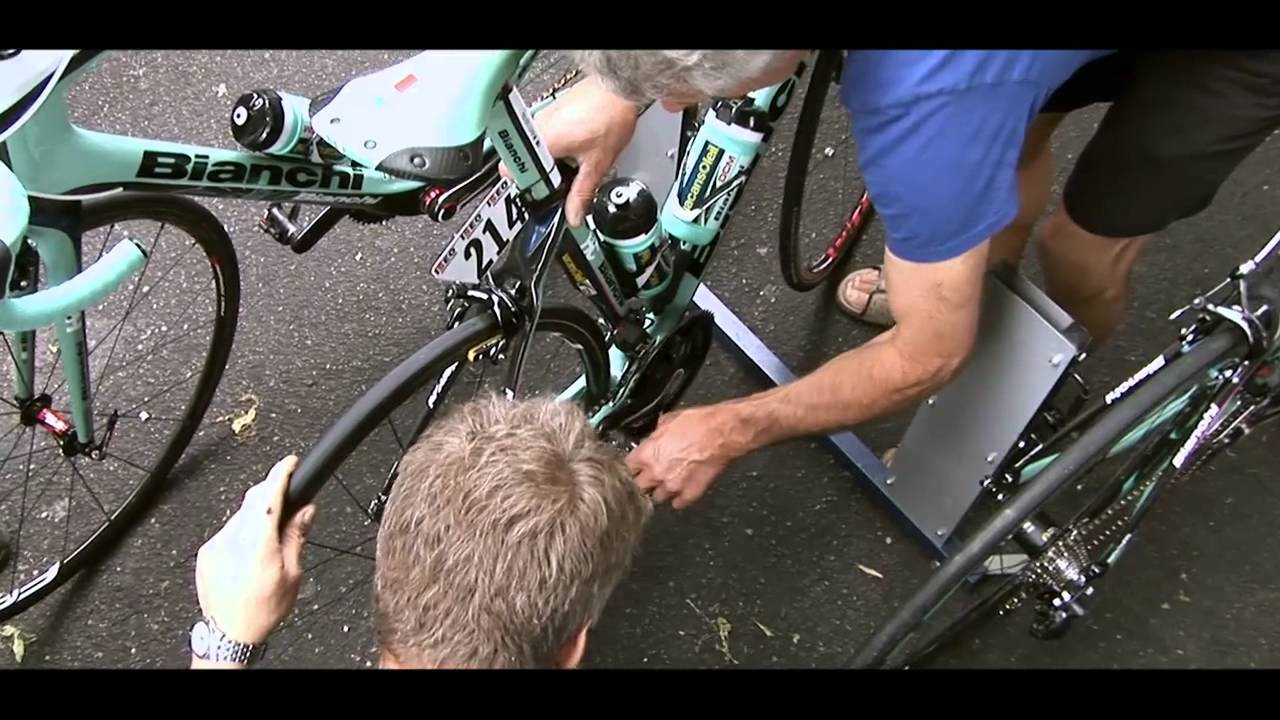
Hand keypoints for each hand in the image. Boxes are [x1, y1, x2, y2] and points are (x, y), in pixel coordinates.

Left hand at [194, 456, 315, 653]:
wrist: (229, 633)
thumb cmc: (261, 609)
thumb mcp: (293, 574)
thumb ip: (296, 536)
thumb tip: (305, 510)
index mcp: (258, 544)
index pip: (268, 496)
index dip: (280, 474)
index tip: (290, 462)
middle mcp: (233, 539)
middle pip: (252, 500)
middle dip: (270, 494)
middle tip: (287, 502)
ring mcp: (216, 544)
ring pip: (240, 515)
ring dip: (255, 517)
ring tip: (267, 541)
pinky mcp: (206, 552)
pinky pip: (227, 531)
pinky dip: (241, 532)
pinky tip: (249, 554)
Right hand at [505, 75, 640, 225]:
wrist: (619, 87)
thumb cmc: (609, 115)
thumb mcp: (597, 164)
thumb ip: (581, 193)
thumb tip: (573, 215)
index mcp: (541, 142)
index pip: (514, 175)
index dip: (532, 190)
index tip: (548, 197)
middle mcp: (535, 128)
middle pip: (525, 165)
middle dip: (543, 178)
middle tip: (562, 184)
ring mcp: (541, 118)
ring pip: (534, 151)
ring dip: (550, 163)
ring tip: (573, 164)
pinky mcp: (551, 112)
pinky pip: (544, 137)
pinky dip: (555, 149)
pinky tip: (575, 149)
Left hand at [626, 406, 741, 509]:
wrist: (722, 432)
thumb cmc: (700, 423)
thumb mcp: (669, 420)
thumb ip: (656, 435)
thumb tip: (654, 437)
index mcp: (647, 454)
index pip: (628, 468)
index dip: (633, 466)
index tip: (637, 466)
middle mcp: (656, 473)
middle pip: (639, 487)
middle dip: (644, 481)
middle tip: (651, 475)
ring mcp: (673, 486)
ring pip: (657, 498)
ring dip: (660, 491)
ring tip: (667, 482)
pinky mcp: (690, 494)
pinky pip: (678, 504)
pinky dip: (679, 498)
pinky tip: (681, 491)